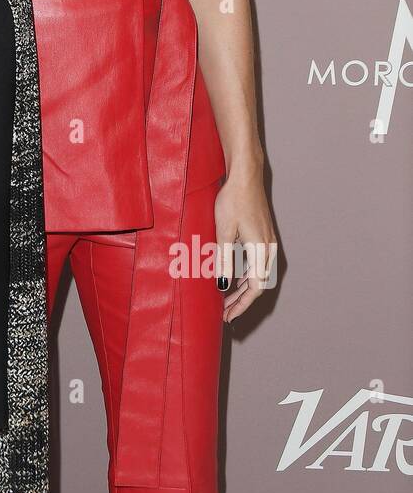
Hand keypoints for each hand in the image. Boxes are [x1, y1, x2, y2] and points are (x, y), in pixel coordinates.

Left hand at [214, 168, 277, 323]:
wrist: (246, 177)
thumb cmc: (233, 201)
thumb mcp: (224, 232)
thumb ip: (224, 259)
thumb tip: (223, 285)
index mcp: (261, 250)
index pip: (255, 287)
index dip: (242, 304)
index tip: (228, 316)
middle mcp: (269, 249)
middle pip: (259, 285)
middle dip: (242, 301)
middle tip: (225, 313)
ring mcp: (269, 243)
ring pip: (259, 275)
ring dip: (244, 289)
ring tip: (227, 300)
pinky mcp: (264, 237)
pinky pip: (258, 265)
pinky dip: (246, 276)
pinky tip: (233, 279)